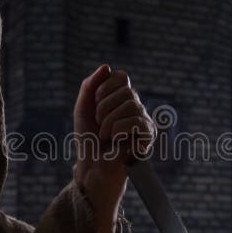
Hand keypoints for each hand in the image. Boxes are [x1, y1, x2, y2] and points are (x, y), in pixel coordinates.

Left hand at [72, 65, 155, 193]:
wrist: (92, 166)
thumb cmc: (88, 139)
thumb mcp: (83, 108)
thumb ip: (90, 86)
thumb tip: (107, 66)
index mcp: (121, 98)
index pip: (121, 76)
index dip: (104, 88)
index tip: (95, 104)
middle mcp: (135, 106)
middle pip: (126, 90)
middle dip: (104, 108)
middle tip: (99, 124)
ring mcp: (144, 119)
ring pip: (131, 105)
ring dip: (109, 122)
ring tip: (106, 136)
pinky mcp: (148, 135)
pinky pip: (137, 121)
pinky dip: (119, 130)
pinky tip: (116, 140)